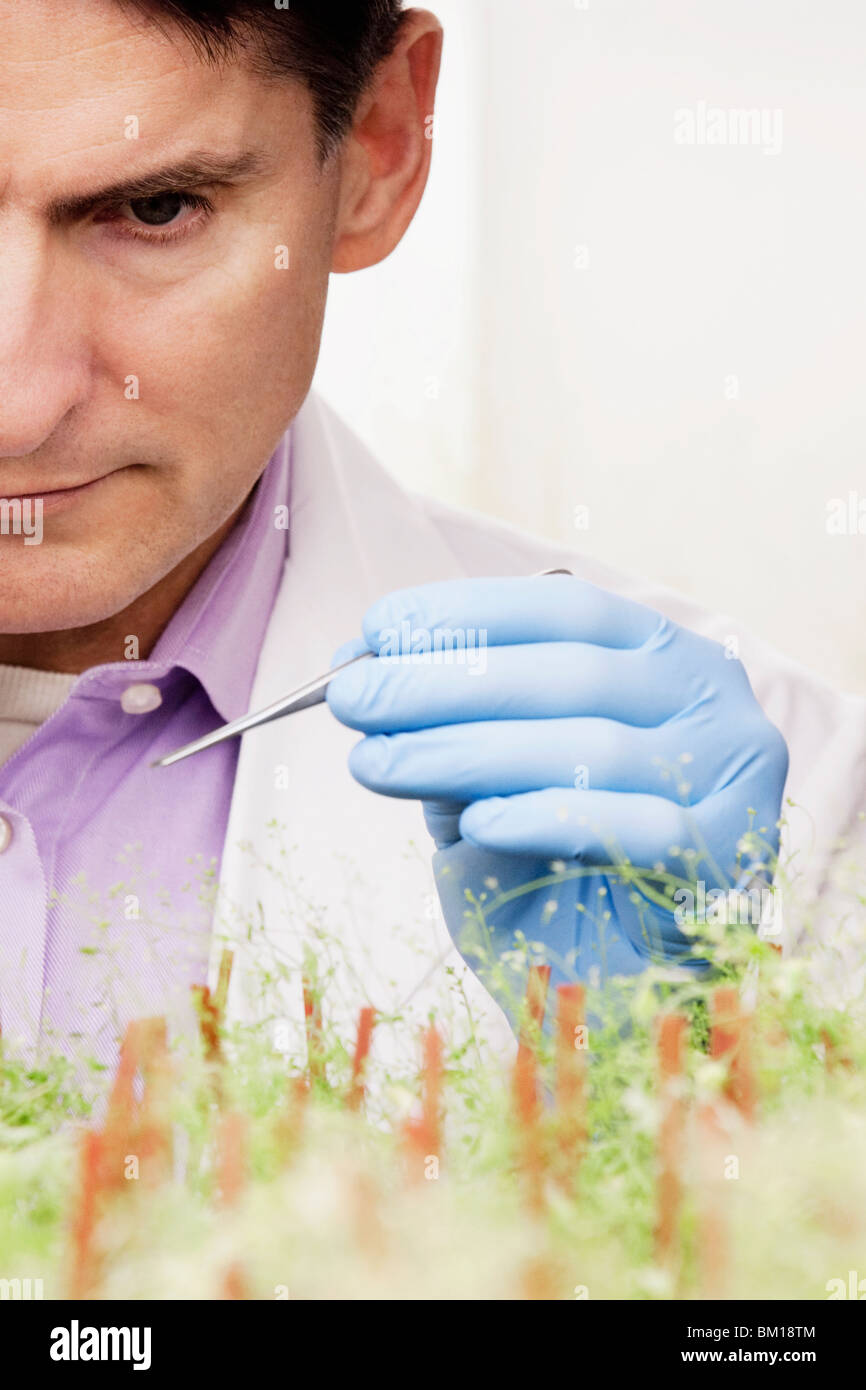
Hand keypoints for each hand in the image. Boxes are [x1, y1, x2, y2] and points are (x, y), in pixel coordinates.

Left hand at [326, 576, 787, 1017]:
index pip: (564, 610)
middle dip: (445, 682)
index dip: (467, 614)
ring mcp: (734, 777)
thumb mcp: (488, 786)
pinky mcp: (730, 858)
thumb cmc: (555, 878)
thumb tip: (362, 665)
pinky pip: (633, 826)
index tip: (377, 630)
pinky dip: (548, 817)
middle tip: (354, 698)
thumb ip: (450, 726)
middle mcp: (710, 700)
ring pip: (594, 745)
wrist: (625, 997)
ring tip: (378, 763)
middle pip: (571, 673)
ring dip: (469, 750)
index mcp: (662, 657)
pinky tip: (477, 821)